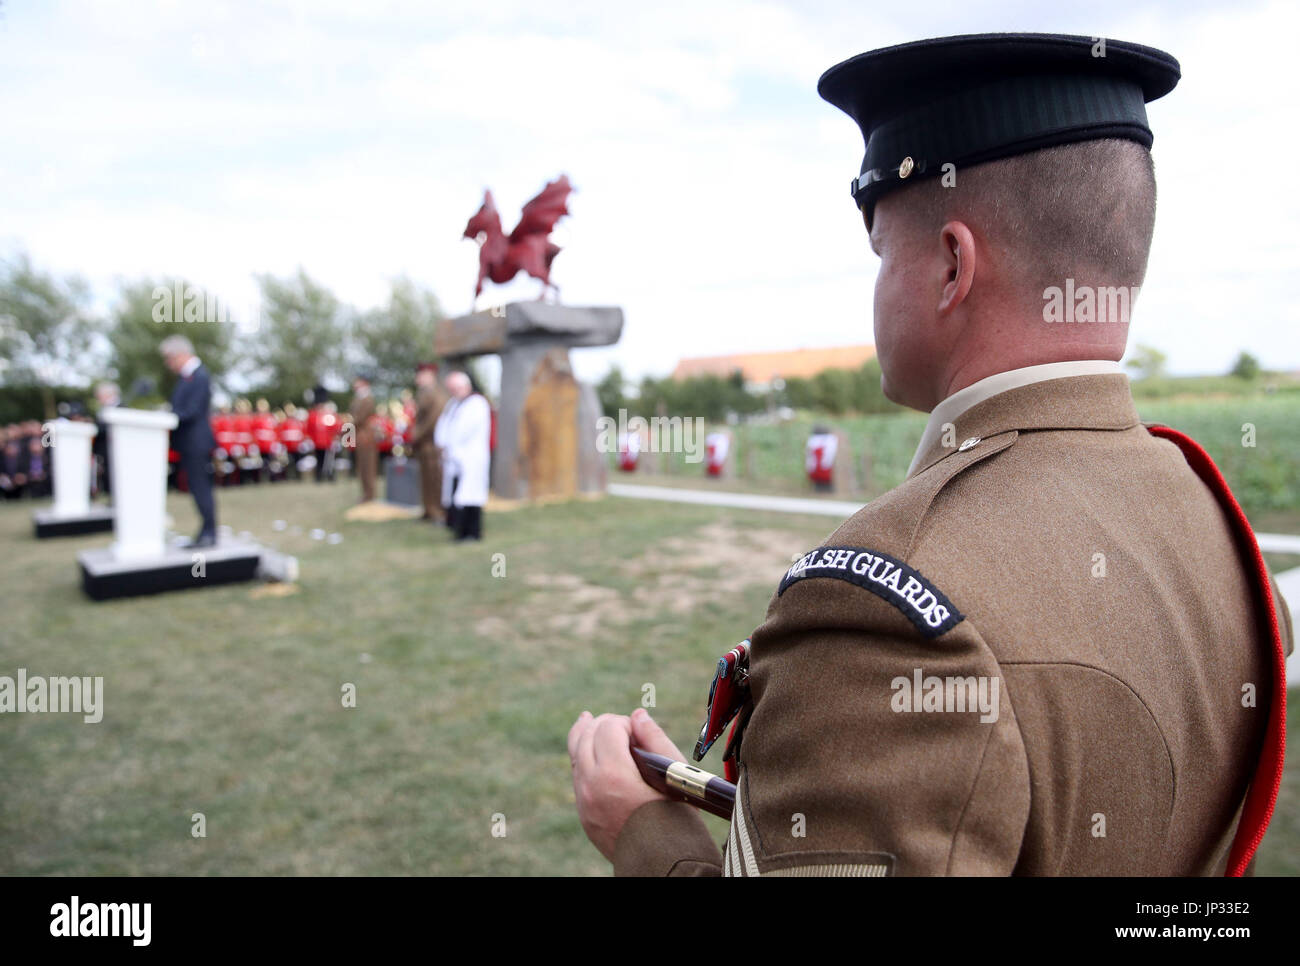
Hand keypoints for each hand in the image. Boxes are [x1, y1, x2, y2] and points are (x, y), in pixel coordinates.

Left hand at [568, 708, 684, 860]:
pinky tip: (593, 754)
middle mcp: (591, 787)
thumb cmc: (678, 821)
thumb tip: (637, 715)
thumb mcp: (674, 774)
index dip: (624, 722)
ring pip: (574, 755)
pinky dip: (584, 759)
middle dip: (602, 724)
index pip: (607, 727)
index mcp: (614, 776)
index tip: (638, 731)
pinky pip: (577, 777)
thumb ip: (655, 738)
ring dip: (586, 737)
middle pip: (584, 736)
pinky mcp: (584, 815)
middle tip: (620, 726)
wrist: (664, 865)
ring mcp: (584, 803)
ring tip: (590, 722)